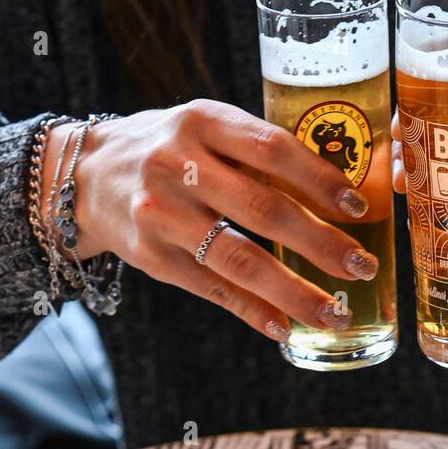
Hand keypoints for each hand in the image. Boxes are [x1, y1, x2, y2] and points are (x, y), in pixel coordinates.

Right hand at [41, 102, 379, 339]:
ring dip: (293, 291)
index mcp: (202, 120)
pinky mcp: (152, 256)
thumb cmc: (169, 150)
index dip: (321, 180)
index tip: (360, 208)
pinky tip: (284, 328)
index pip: (273, 149)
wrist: (85, 175)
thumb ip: (257, 152)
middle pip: (263, 209)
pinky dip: (252, 311)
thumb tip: (341, 194)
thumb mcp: (205, 128)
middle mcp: (179, 163)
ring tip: (332, 312)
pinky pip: (212, 289)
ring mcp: (162, 213)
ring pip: (240, 258)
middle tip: (362, 266)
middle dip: (321, 243)